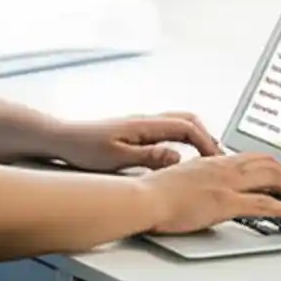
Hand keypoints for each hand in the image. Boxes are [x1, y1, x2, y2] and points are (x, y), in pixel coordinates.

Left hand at [52, 112, 222, 172]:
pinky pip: (168, 129)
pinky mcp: (135, 131)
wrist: (61, 138)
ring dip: (197, 137)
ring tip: (207, 158)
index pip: (187, 127)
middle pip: (188, 119)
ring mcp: (141, 124)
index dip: (206, 143)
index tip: (218, 160)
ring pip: (179, 122)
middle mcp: (145, 120)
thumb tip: (178, 157)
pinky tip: (182, 155)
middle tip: (220, 159)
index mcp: (144, 124)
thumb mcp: (116, 157)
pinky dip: (184, 138)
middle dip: (208, 137)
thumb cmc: (83, 148)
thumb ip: (148, 157)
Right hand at [139, 152, 280, 233]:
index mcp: (212, 161)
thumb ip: (196, 178)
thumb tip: (202, 185)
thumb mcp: (180, 177)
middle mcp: (223, 167)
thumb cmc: (153, 192)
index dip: (271, 166)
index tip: (279, 176)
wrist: (143, 198)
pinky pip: (265, 204)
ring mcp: (226, 184)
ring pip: (272, 178)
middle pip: (268, 163)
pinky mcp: (225, 203)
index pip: (251, 156)